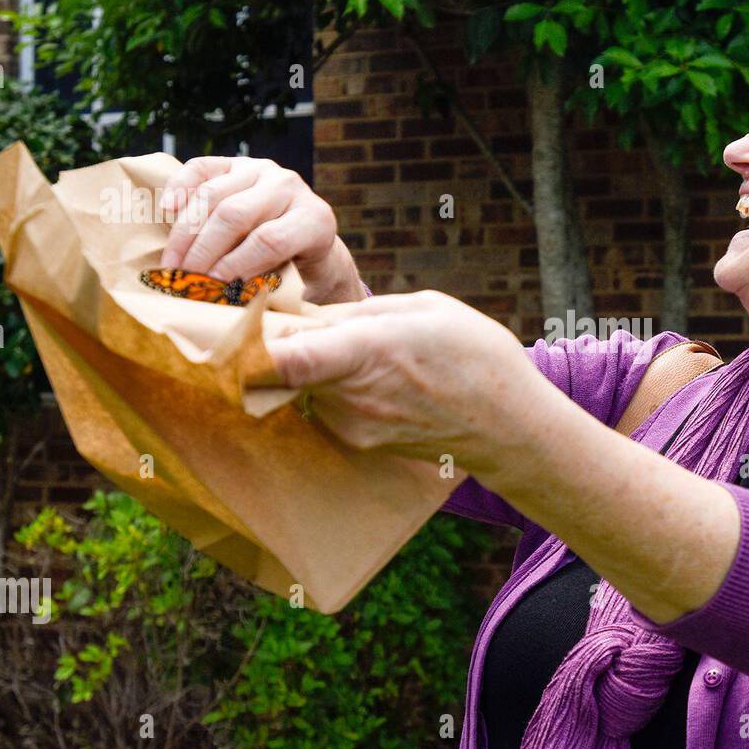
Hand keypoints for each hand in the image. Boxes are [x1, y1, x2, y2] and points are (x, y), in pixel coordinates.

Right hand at [158, 155, 364, 303]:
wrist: (306, 240)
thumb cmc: (300, 272)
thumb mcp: (299, 286)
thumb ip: (273, 291)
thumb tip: (232, 312)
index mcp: (315, 220)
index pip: (270, 240)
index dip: (237, 264)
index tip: (213, 286)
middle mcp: (291, 187)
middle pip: (235, 215)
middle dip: (204, 251)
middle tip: (184, 278)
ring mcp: (263, 170)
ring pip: (213, 194)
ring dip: (186, 232)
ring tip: (173, 262)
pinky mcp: (236, 163)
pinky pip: (201, 169)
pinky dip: (179, 187)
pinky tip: (166, 211)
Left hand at [264, 290, 541, 474]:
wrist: (509, 426)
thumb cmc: (477, 357)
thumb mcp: (426, 308)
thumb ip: (362, 310)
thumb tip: (314, 316)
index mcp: (367, 349)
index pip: (284, 358)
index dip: (248, 344)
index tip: (239, 325)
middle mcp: (351, 393)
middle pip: (284, 364)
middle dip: (289, 339)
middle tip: (313, 321)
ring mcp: (351, 423)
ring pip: (306, 383)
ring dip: (318, 364)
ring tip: (367, 353)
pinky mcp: (357, 441)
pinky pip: (328, 403)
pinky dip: (339, 387)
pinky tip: (381, 380)